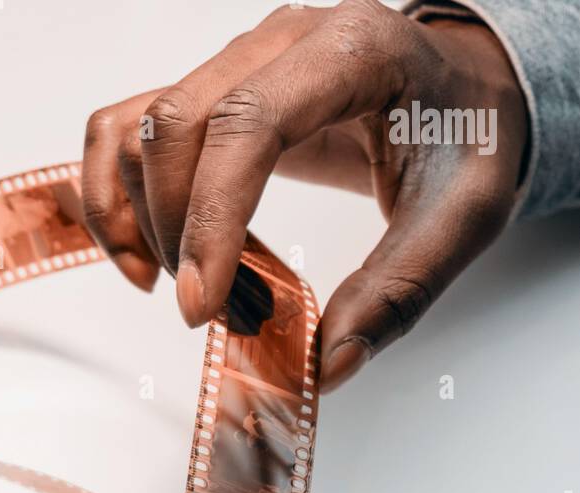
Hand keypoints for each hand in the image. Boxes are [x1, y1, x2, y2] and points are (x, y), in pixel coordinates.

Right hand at [81, 0, 528, 388]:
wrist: (464, 93)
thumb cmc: (467, 140)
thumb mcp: (462, 219)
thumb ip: (399, 293)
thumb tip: (326, 364)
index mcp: (352, 52)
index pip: (248, 124)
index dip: (211, 219)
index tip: (201, 307)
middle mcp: (281, 41)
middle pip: (175, 126)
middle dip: (176, 235)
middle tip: (215, 312)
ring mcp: (236, 61)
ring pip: (136, 129)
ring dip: (137, 222)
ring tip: (179, 289)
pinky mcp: (211, 94)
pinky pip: (125, 130)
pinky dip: (112, 197)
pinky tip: (141, 258)